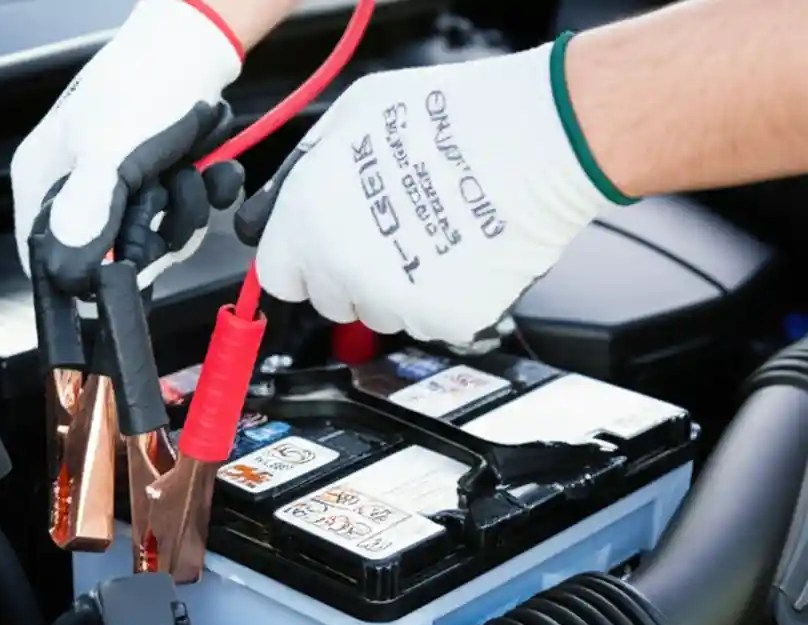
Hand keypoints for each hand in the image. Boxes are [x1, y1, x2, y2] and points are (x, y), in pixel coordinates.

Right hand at [12, 0, 244, 294]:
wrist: (200, 42)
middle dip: (153, 233)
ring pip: (156, 237)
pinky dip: (206, 194)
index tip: (118, 270)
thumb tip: (68, 269)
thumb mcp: (109, 152)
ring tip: (189, 169)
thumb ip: (88, 212)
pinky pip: (186, 214)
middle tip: (165, 197)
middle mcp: (79, 187)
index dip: (79, 274)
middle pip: (110, 254)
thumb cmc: (144, 79)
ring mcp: (121, 185)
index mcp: (43, 179)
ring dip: (186, 208)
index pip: (42, 256)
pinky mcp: (159, 180)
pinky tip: (210, 168)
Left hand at [236, 41, 630, 350]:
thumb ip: (309, 167)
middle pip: (330, 299)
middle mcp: (342, 268)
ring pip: (381, 311)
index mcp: (307, 220)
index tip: (319, 253)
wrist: (535, 143)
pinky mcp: (443, 321)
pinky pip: (430, 320)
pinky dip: (444, 297)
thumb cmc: (450, 118)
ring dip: (398, 285)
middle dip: (350, 273)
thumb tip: (287, 196)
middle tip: (390, 230)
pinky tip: (463, 252)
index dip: (301, 261)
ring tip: (434, 232)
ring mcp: (393, 301)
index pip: (277, 276)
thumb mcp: (352, 116)